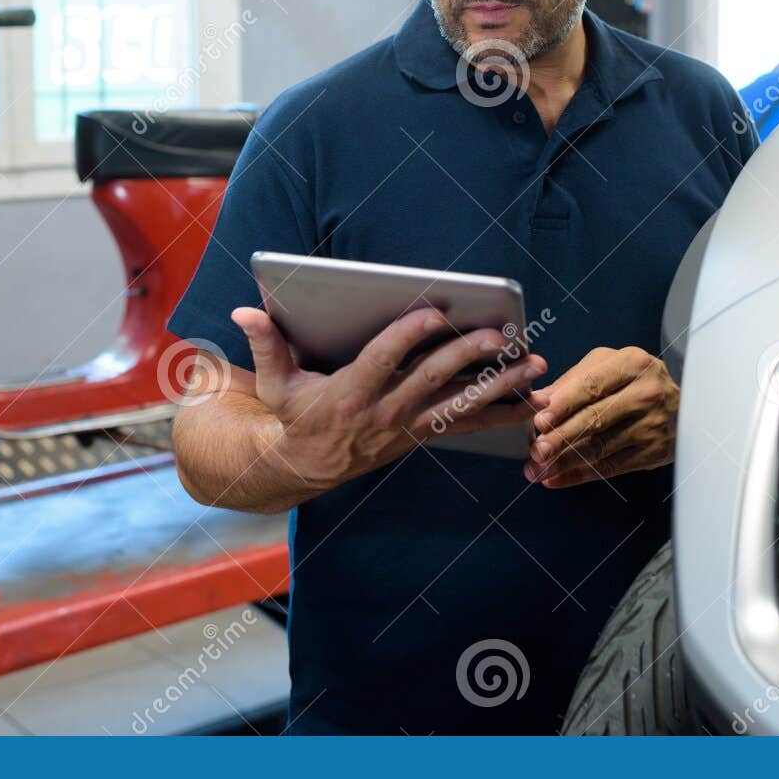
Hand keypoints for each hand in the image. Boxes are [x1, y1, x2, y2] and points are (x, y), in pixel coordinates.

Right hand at [232, 305, 544, 492]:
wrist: (302, 466)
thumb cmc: (291, 414)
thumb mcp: (273, 383)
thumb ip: (265, 345)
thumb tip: (245, 313)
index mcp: (348, 395)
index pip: (382, 361)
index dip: (408, 336)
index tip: (434, 311)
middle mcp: (383, 413)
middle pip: (431, 381)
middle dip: (467, 357)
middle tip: (500, 337)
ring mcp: (406, 428)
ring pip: (459, 406)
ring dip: (500, 387)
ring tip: (533, 368)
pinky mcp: (421, 435)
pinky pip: (467, 426)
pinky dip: (502, 416)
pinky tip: (532, 404)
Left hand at [524, 346, 677, 487]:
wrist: (682, 405)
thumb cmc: (633, 381)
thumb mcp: (607, 366)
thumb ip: (571, 381)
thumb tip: (536, 401)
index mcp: (632, 364)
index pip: (592, 385)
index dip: (563, 405)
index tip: (538, 420)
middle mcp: (646, 393)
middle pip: (595, 418)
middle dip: (561, 437)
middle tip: (535, 451)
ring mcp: (653, 425)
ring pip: (600, 447)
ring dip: (564, 462)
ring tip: (537, 469)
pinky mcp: (655, 452)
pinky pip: (610, 468)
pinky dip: (579, 475)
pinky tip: (556, 478)